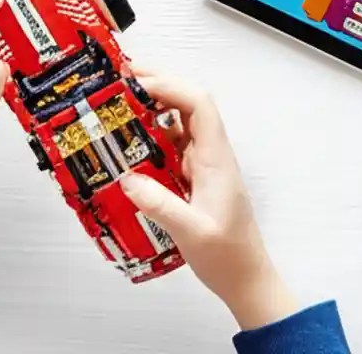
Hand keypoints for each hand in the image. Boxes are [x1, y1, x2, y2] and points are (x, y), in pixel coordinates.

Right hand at [119, 75, 296, 330]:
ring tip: (115, 106)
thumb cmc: (227, 257)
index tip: (134, 85)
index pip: (198, 104)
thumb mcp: (192, 233)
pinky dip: (148, 138)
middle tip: (117, 82)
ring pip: (177, 123)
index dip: (168, 86)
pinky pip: (169, 148)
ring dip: (149, 109)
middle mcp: (210, 154)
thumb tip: (126, 177)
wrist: (246, 280)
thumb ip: (161, 205)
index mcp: (216, 159)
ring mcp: (201, 165)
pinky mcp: (191, 179)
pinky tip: (125, 145)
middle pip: (187, 104)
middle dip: (156, 86)